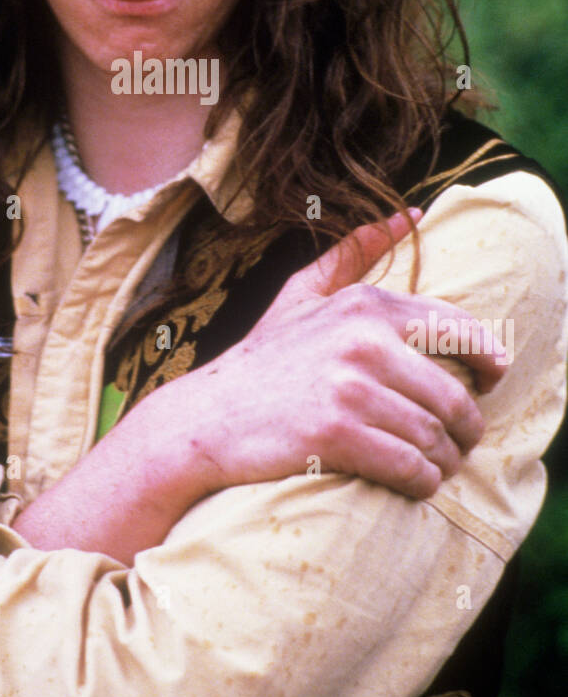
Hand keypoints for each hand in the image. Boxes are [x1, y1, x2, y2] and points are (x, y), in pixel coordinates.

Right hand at [177, 211, 507, 500]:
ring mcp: (348, 388)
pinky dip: (421, 482)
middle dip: (468, 426)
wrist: (204, 419)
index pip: (457, 330)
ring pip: (434, 436)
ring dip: (445, 459)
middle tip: (463, 442)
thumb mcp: (301, 295)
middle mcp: (361, 340)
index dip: (487, 360)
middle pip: (453, 394)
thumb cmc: (261, 362)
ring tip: (437, 465)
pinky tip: (414, 483)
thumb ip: (352, 255)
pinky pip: (409, 467)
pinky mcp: (335, 435)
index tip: (492, 381)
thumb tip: (407, 213)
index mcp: (364, 305)